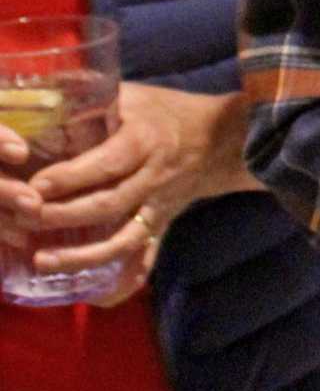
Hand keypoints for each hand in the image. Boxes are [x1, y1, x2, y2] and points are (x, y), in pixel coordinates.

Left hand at [0, 83, 251, 303]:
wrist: (224, 140)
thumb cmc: (169, 113)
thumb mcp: (135, 96)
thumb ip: (92, 99)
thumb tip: (40, 98)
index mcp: (147, 141)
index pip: (109, 162)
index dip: (72, 176)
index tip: (36, 184)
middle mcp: (154, 177)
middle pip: (109, 203)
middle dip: (64, 215)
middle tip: (24, 220)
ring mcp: (160, 206)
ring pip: (124, 237)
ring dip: (84, 255)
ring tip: (43, 261)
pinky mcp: (161, 224)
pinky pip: (144, 257)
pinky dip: (122, 279)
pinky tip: (92, 294)